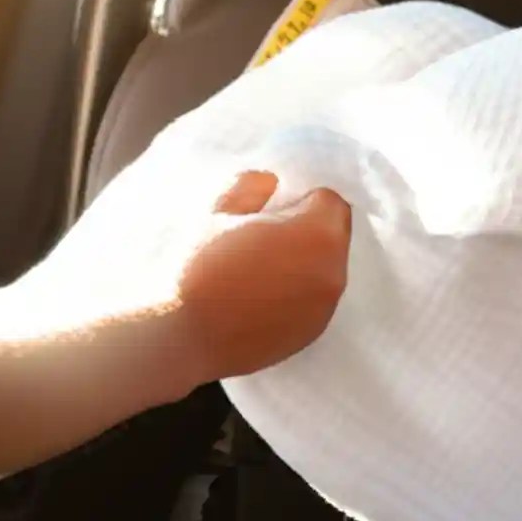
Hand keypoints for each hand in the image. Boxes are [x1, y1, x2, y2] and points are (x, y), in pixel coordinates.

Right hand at [177, 171, 351, 382]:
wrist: (187, 336)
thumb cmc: (202, 267)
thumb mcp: (219, 211)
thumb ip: (252, 186)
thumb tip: (270, 183)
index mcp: (318, 233)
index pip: (330, 200)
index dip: (303, 199)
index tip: (274, 208)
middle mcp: (333, 270)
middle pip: (334, 235)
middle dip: (309, 229)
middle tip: (268, 236)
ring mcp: (326, 307)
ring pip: (326, 268)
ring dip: (306, 261)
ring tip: (263, 269)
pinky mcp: (313, 332)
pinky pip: (315, 298)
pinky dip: (300, 291)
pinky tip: (264, 296)